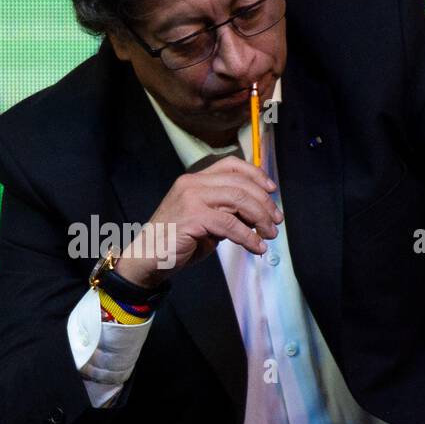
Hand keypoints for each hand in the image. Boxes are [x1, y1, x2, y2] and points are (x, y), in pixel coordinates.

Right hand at [113, 155, 282, 287]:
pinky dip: (248, 237)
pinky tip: (256, 247)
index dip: (256, 175)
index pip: (231, 165)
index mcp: (195, 179)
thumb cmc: (176, 241)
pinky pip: (230, 224)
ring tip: (269, 234)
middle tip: (276, 221)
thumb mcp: (206, 220)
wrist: (148, 258)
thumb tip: (256, 214)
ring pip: (239, 200)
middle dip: (264, 203)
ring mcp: (191, 199)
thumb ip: (227, 211)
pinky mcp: (193, 217)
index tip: (272, 190)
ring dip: (261, 219)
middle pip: (240, 184)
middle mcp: (192, 183)